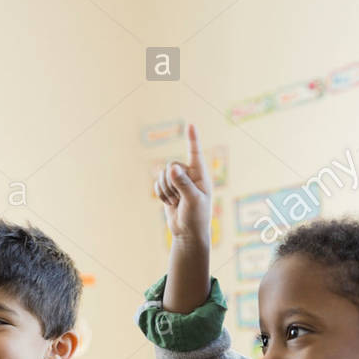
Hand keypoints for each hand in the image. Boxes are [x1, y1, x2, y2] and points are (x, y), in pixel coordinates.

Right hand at [154, 123, 211, 243]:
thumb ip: (183, 183)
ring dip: (166, 190)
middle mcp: (190, 175)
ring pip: (163, 175)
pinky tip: (170, 203)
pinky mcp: (168, 189)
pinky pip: (157, 184)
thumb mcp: (193, 200)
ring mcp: (178, 181)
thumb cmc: (197, 217)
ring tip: (176, 202)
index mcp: (201, 175)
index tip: (191, 125)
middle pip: (171, 166)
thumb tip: (172, 167)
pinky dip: (161, 194)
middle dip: (171, 182)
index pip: (196, 153)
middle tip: (179, 198)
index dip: (192, 139)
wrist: (188, 233)